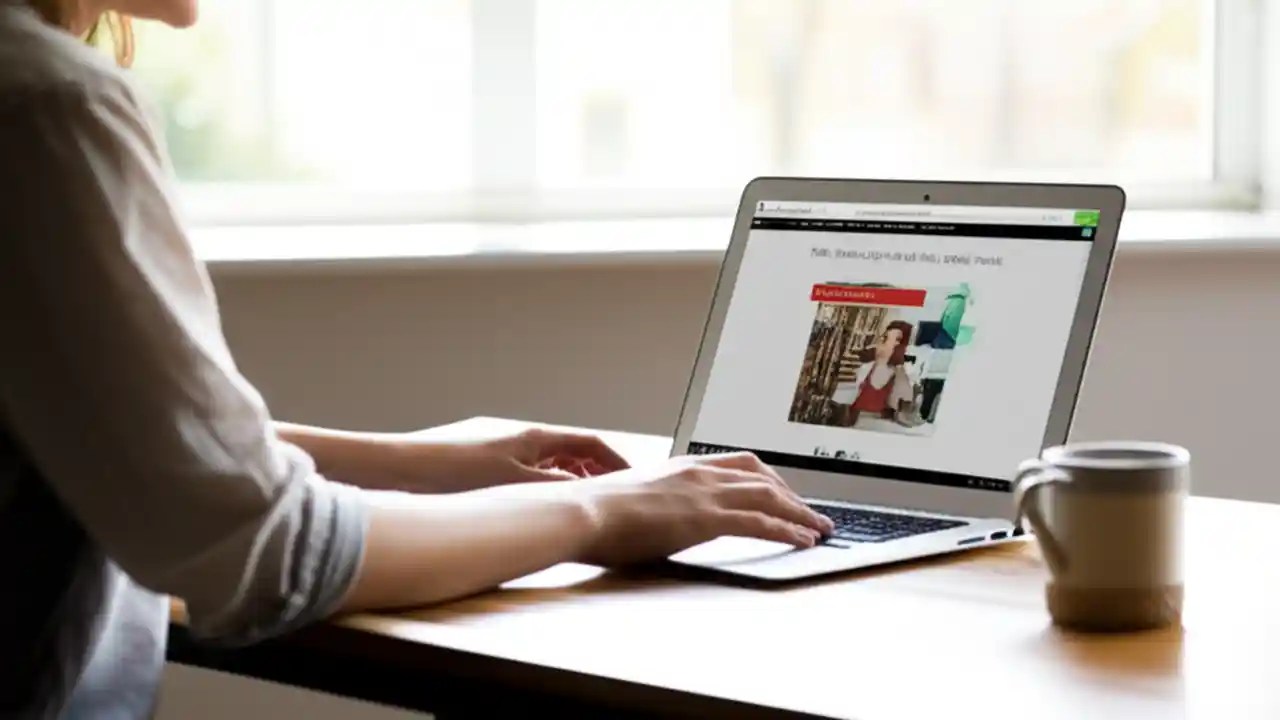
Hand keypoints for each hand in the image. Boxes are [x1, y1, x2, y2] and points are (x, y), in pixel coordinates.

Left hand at [384, 426, 630, 492]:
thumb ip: (556, 492)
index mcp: (536, 439)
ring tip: (583, 511)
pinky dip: (544, 493)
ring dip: (571, 486)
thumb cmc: (451, 472)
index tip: (638, 480)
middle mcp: (522, 441)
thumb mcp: (514, 487)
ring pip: (550, 468)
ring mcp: (502, 454)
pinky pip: (528, 479)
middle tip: (616, 500)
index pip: (592, 444)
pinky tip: (539, 515)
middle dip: (598, 476)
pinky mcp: (483, 470)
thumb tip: (592, 498)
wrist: (398, 468)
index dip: (618, 463)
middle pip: (573, 455)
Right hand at [575, 452, 834, 566]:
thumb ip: (659, 505)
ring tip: (820, 529)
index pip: (740, 464)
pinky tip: (802, 540)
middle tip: (812, 514)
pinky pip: (759, 522)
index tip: (784, 492)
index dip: (769, 479)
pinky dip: (786, 530)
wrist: (581, 512)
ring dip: (800, 513)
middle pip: (762, 477)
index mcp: (683, 466)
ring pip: (768, 497)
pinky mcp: (705, 518)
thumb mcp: (635, 500)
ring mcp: (703, 493)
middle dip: (792, 496)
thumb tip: (664, 520)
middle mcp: (699, 472)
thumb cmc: (595, 512)